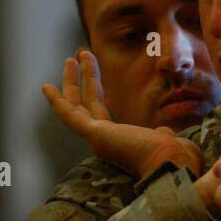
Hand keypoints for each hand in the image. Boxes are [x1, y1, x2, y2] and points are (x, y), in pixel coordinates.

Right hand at [42, 51, 202, 178]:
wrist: (172, 163)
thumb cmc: (174, 156)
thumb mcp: (166, 139)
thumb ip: (160, 133)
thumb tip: (163, 131)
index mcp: (119, 142)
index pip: (99, 113)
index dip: (93, 91)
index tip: (92, 76)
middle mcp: (104, 141)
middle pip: (86, 104)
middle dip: (83, 79)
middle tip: (78, 56)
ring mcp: (97, 138)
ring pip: (77, 105)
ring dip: (73, 80)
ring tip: (73, 57)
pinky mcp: (93, 135)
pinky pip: (69, 116)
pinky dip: (56, 102)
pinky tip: (45, 87)